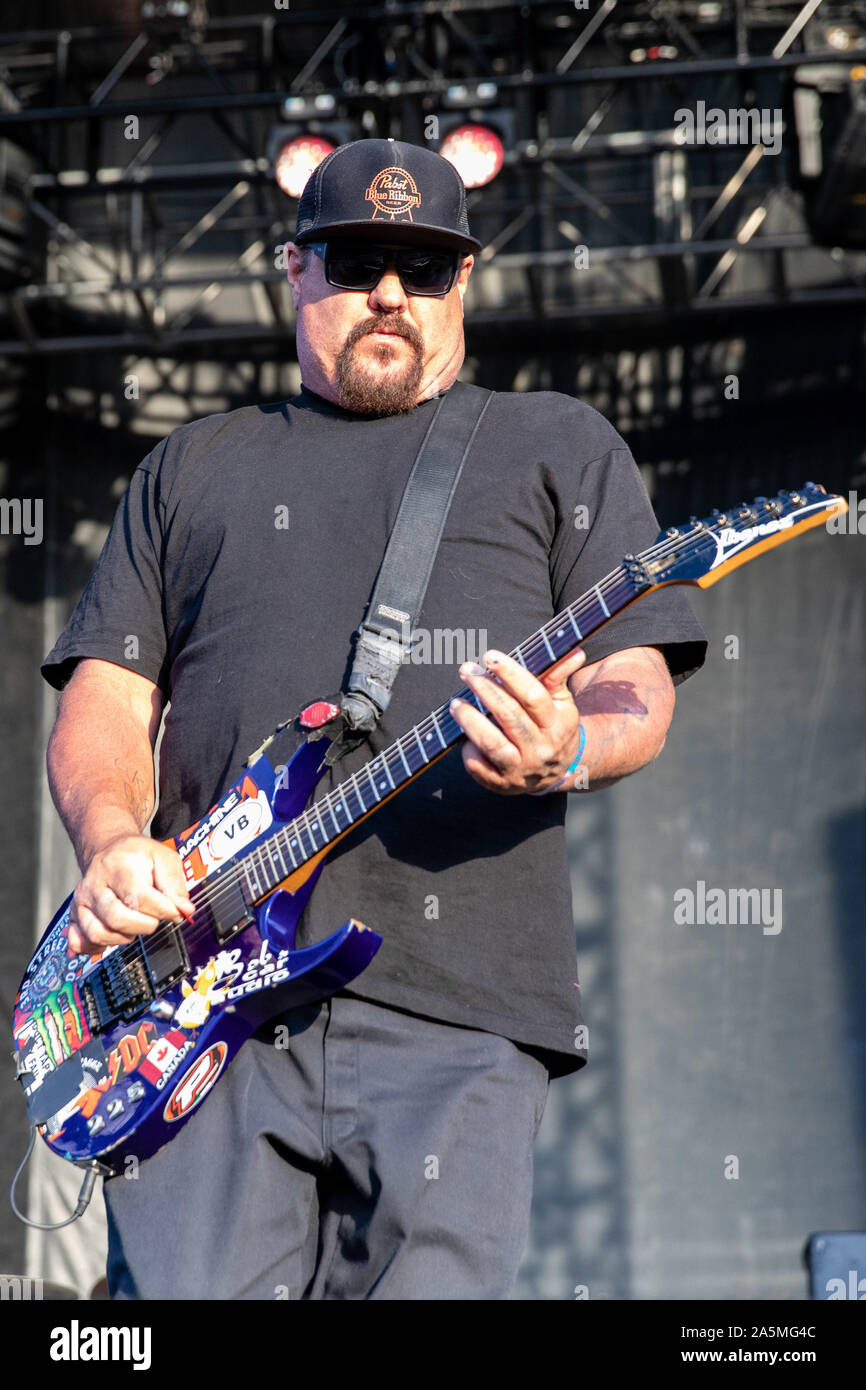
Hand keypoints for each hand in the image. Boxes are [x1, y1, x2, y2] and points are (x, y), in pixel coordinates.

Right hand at [68, 835, 195, 954]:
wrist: (110, 850)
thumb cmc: (137, 856)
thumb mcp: (163, 857)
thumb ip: (175, 884)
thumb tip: (185, 910)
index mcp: (118, 867)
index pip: (139, 897)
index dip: (163, 910)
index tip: (175, 911)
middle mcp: (95, 884)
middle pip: (117, 918)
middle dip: (144, 925)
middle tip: (153, 918)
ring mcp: (83, 901)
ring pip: (99, 933)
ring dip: (124, 937)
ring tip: (135, 924)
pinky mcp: (75, 915)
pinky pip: (81, 941)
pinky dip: (97, 947)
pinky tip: (112, 938)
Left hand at [450, 648, 586, 795]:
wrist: (557, 771)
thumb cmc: (553, 728)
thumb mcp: (562, 703)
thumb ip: (559, 676)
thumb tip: (574, 652)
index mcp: (557, 725)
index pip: (534, 696)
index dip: (510, 674)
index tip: (490, 657)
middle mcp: (541, 748)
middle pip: (509, 716)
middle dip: (485, 690)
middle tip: (467, 671)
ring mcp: (521, 769)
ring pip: (492, 743)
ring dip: (470, 720)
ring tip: (456, 703)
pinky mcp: (502, 784)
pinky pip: (479, 767)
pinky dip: (468, 751)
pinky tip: (462, 735)